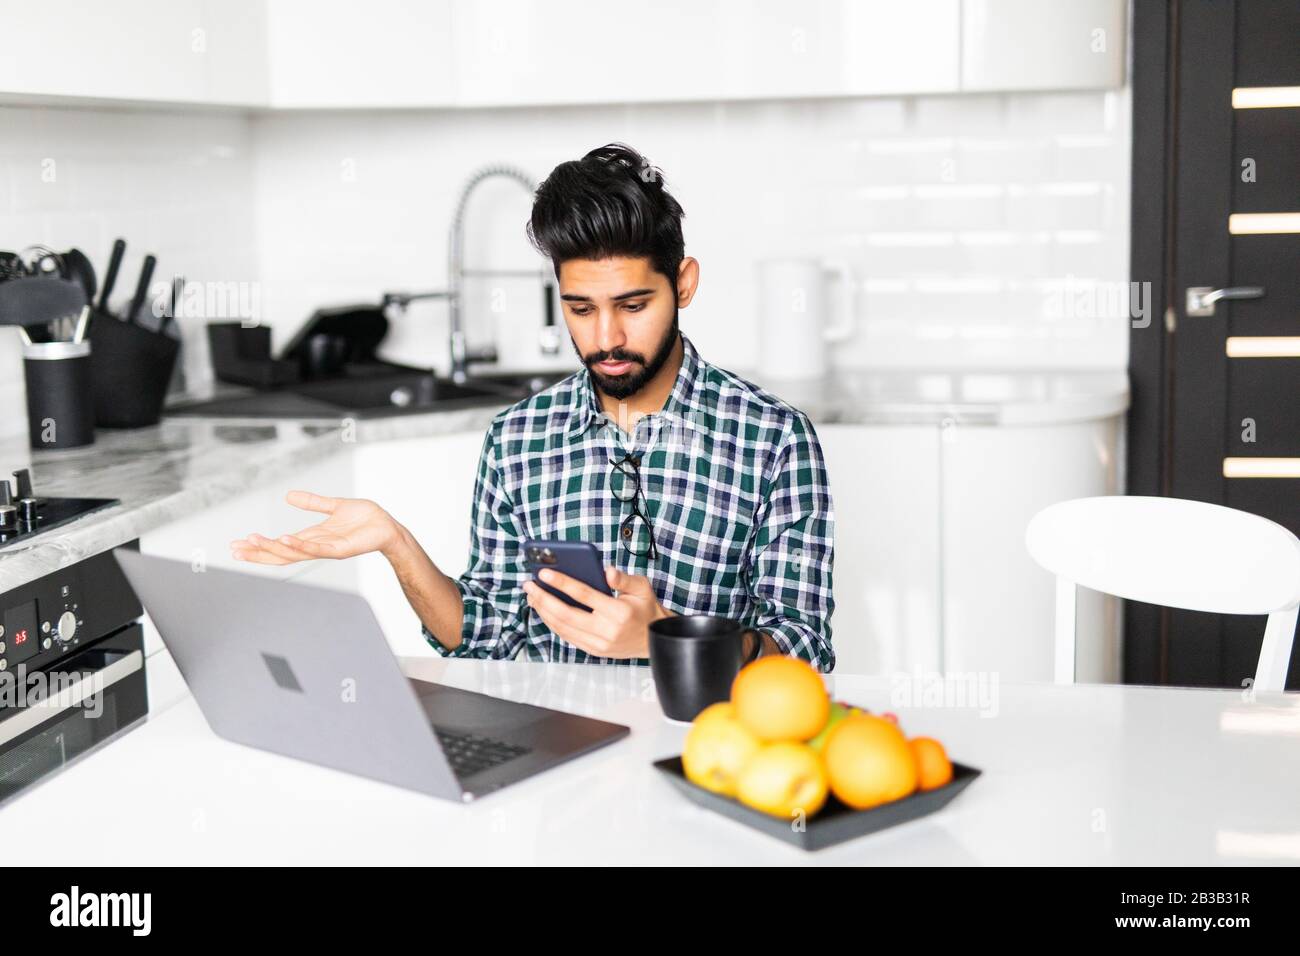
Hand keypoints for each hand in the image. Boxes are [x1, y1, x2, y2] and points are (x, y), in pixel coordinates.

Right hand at [230, 490, 400, 565]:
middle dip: (258, 553)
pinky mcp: (341, 549)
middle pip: (281, 554)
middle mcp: (316, 547)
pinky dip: (300, 545)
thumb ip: (312, 502)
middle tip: (235, 549)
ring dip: (274, 547)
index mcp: (312, 537)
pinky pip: (317, 549)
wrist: (387, 526)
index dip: (259, 546)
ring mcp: (327, 550)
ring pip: (295, 553)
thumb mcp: (333, 506)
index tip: (237, 544)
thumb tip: (289, 495)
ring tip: (255, 541)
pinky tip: (286, 538)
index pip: (280, 545)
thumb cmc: (364, 519)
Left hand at [523, 566, 671, 658]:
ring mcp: (599, 643)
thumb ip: (623, 578)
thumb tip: (606, 571)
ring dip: (544, 611)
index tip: (544, 573)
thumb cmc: (645, 609)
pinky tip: (544, 610)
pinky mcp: (594, 650)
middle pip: (566, 614)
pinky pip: (567, 636)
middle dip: (543, 598)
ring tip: (532, 596)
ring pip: (563, 627)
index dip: (562, 583)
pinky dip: (552, 623)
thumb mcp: (642, 587)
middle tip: (529, 585)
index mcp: (619, 612)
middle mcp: (607, 630)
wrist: (654, 639)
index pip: (584, 595)